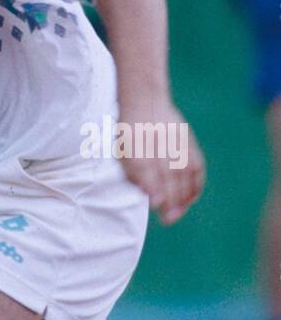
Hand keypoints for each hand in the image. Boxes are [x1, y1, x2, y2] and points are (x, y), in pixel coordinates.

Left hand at [115, 96, 204, 224]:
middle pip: (171, 178)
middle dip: (171, 200)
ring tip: (178, 211)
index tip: (158, 208)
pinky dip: (196, 183)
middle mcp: (160, 145)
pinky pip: (197, 166)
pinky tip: (191, 197)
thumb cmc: (129, 133)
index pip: (153, 175)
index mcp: (139, 148)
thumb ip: (135, 176)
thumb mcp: (123, 154)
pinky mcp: (187, 140)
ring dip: (184, 195)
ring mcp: (176, 142)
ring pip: (186, 173)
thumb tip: (152, 197)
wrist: (143, 101)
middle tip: (168, 219)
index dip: (157, 192)